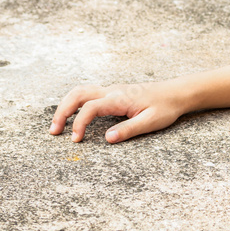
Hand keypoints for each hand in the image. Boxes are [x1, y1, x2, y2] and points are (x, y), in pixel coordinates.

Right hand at [49, 81, 186, 142]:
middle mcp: (112, 91)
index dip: (79, 123)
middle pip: (78, 94)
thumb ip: (129, 130)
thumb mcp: (151, 122)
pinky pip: (88, 94)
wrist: (176, 93)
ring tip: (58, 124)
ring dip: (66, 105)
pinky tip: (73, 115)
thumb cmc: (165, 108)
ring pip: (80, 91)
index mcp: (119, 98)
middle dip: (62, 111)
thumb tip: (108, 139)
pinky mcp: (113, 93)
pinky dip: (75, 103)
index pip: (90, 108)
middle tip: (54, 130)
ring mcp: (111, 90)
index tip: (75, 140)